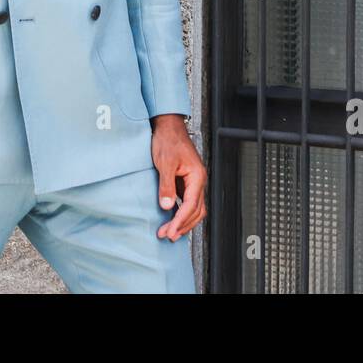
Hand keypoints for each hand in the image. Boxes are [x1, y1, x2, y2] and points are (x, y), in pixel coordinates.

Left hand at [149, 113, 206, 240]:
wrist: (168, 126)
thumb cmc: (168, 140)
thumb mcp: (164, 163)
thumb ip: (166, 185)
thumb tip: (167, 206)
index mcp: (197, 176)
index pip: (191, 205)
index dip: (180, 221)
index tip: (170, 231)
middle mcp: (198, 181)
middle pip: (196, 211)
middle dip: (182, 225)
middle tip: (168, 236)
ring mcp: (193, 182)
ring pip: (194, 209)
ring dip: (183, 222)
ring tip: (170, 232)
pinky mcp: (186, 182)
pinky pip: (188, 202)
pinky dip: (181, 213)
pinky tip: (171, 219)